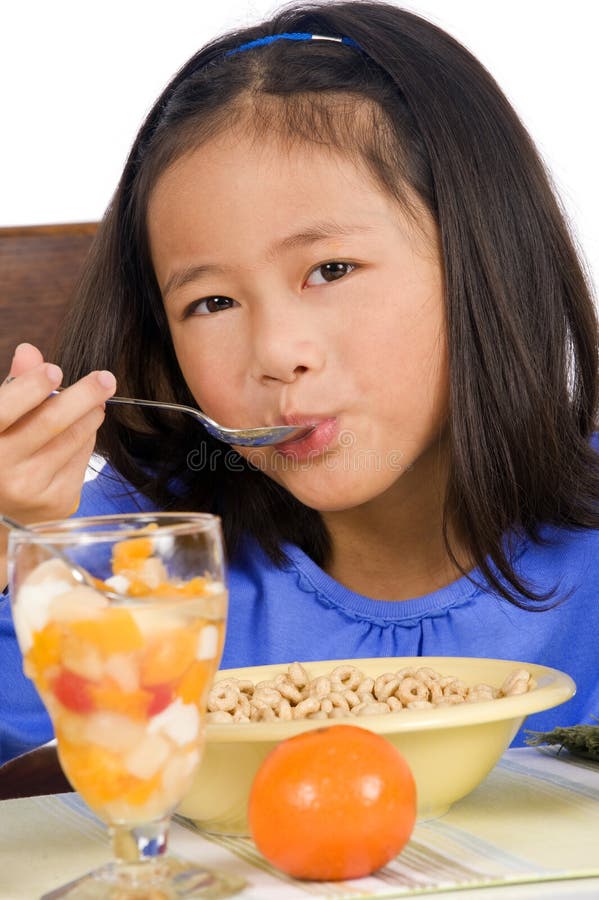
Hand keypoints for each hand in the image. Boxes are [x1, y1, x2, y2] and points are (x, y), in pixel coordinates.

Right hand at [0, 342, 115, 548]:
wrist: (5, 511)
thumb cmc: (1, 453)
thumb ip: (14, 386)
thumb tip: (30, 351)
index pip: (4, 411)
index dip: (30, 389)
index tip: (54, 369)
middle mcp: (2, 469)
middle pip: (50, 424)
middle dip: (82, 397)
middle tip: (105, 379)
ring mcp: (31, 489)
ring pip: (72, 440)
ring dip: (90, 415)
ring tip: (97, 402)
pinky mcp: (58, 501)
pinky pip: (82, 459)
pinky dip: (87, 438)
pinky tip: (84, 429)